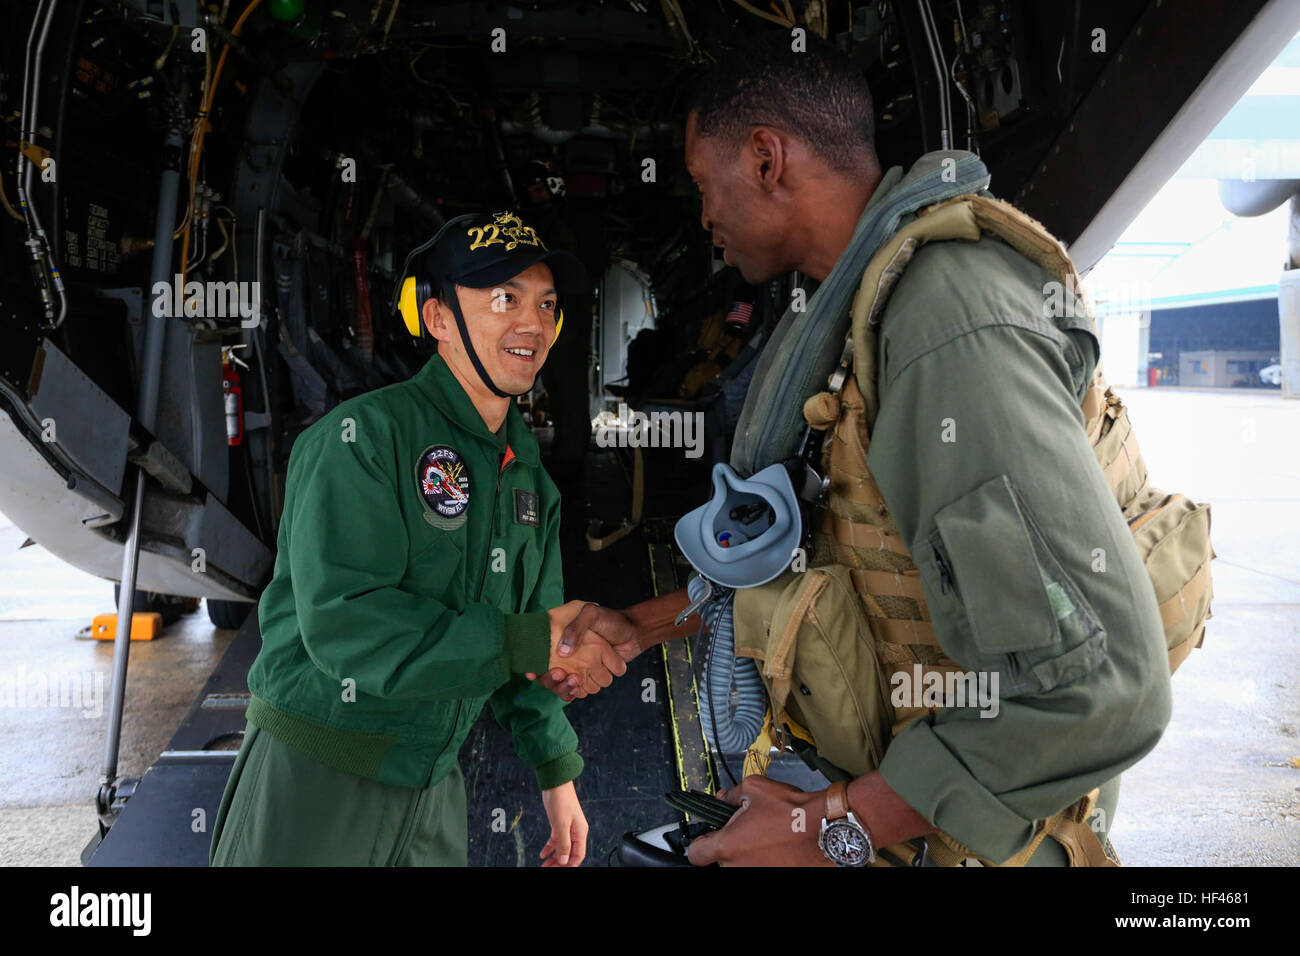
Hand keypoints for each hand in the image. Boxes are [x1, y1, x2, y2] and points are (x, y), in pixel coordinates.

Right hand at [536, 603, 643, 701]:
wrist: (633, 633)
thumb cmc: (610, 620)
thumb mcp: (591, 613)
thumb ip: (576, 627)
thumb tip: (562, 652)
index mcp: (560, 641)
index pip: (538, 657)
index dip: (533, 665)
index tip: (532, 672)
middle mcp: (565, 657)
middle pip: (548, 677)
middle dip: (551, 680)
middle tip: (560, 673)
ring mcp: (576, 669)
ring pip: (561, 687)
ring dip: (565, 687)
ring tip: (574, 679)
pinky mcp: (588, 679)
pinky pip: (576, 693)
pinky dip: (575, 693)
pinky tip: (578, 688)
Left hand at [539, 781, 586, 866]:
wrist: (556, 784)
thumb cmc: (561, 800)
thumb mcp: (561, 824)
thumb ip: (563, 843)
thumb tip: (565, 860)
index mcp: (580, 832)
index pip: (578, 855)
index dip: (569, 865)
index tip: (560, 870)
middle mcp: (575, 832)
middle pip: (569, 854)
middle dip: (560, 863)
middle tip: (549, 869)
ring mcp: (567, 828)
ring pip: (562, 848)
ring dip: (554, 857)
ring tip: (544, 865)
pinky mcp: (559, 824)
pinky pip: (556, 840)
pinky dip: (549, 848)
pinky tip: (543, 853)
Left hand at [686, 776, 834, 866]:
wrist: (824, 829)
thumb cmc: (792, 812)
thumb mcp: (755, 789)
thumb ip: (731, 795)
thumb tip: (723, 798)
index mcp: (727, 846)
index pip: (696, 854)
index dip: (702, 841)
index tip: (710, 836)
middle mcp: (738, 867)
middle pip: (722, 859)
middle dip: (732, 844)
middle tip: (749, 829)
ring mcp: (756, 875)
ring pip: (742, 865)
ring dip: (749, 854)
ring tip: (767, 837)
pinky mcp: (773, 878)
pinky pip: (760, 868)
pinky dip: (766, 860)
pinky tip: (778, 847)